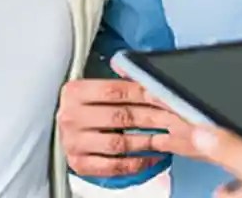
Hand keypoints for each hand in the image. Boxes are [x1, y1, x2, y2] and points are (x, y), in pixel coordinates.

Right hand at [57, 79, 192, 176]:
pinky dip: (136, 163)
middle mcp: (70, 116)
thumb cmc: (87, 108)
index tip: (168, 96)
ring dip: (147, 141)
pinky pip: (113, 166)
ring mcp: (73, 142)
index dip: (145, 92)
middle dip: (153, 117)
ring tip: (165, 137)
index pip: (115, 90)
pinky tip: (151, 157)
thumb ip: (120, 84)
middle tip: (175, 117)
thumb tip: (153, 75)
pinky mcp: (79, 163)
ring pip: (119, 142)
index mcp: (74, 91)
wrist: (65, 131)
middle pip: (120, 116)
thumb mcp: (96, 90)